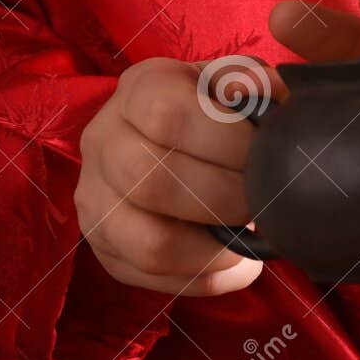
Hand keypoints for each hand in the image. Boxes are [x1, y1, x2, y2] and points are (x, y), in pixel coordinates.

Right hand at [76, 57, 271, 295]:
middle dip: (225, 200)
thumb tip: (259, 91)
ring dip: (216, 250)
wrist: (186, 147)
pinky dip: (206, 277)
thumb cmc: (222, 115)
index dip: (226, 143)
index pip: (168, 115)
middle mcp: (103, 139)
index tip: (265, 155)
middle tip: (262, 202)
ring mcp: (94, 196)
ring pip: (149, 243)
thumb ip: (258, 82)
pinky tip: (233, 261)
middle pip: (152, 182)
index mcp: (139, 88)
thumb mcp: (241, 87)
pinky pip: (154, 277)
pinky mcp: (104, 245)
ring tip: (247, 238)